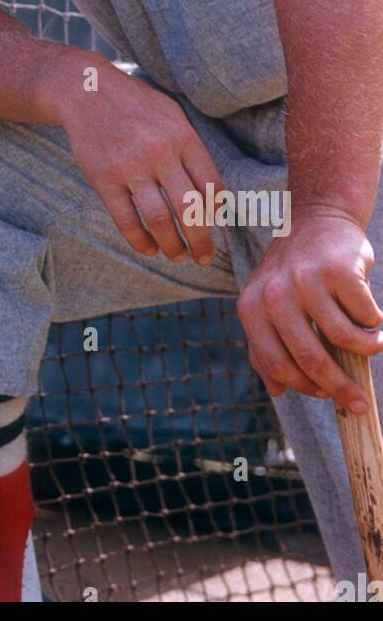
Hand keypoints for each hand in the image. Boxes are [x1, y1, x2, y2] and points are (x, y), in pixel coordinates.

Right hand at [59, 59, 227, 264]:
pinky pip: (126, 219)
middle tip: (204, 257)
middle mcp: (159, 152)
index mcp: (182, 136)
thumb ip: (191, 147)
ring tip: (177, 256)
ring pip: (159, 219)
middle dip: (201, 241)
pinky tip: (148, 248)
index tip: (214, 222)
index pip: (211, 185)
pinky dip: (139, 240)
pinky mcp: (104, 178)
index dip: (216, 211)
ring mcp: (129, 167)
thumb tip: (212, 190)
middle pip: (189, 209)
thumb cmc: (135, 103)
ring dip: (172, 246)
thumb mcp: (171, 113)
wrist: (86, 91)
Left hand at [237, 208, 382, 411]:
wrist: (318, 219)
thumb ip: (266, 345)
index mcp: (251, 307)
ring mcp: (306, 280)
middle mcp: (274, 293)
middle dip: (339, 388)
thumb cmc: (295, 272)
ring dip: (366, 349)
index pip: (275, 363)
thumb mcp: (268, 303)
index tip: (327, 397)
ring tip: (374, 343)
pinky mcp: (338, 270)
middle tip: (359, 402)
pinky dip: (374, 324)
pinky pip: (364, 316)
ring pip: (342, 338)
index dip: (304, 387)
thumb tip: (276, 392)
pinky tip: (374, 317)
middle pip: (310, 358)